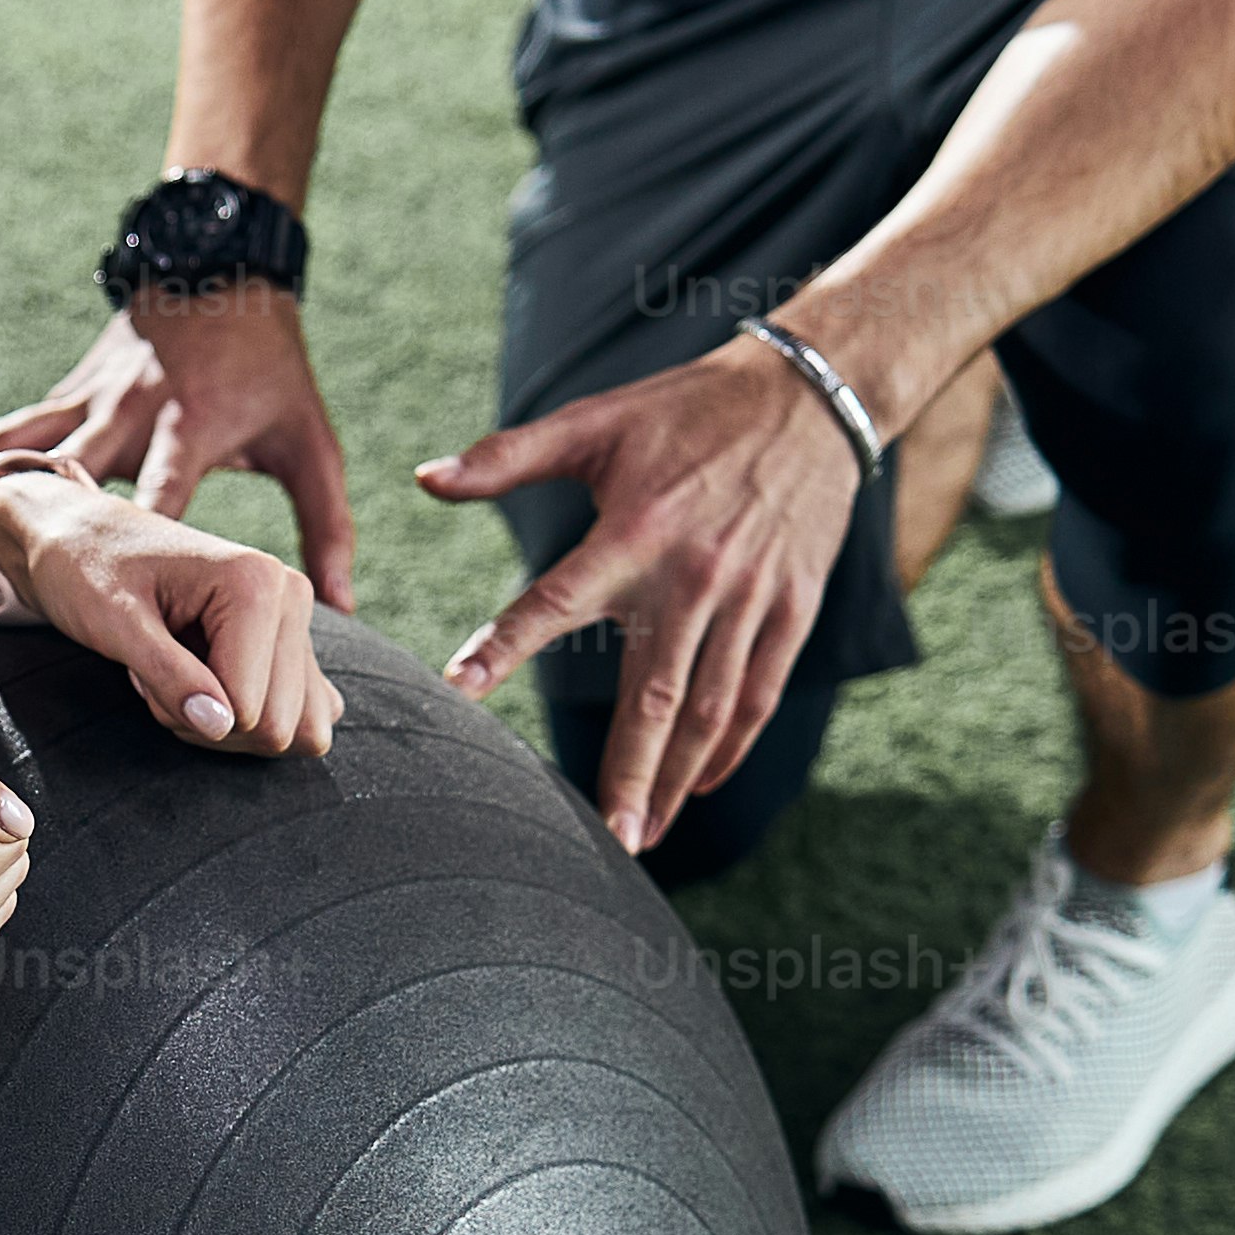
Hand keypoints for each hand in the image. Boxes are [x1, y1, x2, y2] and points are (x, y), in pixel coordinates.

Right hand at [0, 281, 360, 608]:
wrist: (221, 276)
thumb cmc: (270, 375)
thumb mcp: (308, 444)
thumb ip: (328, 525)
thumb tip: (343, 606)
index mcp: (191, 427)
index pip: (162, 496)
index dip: (139, 544)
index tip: (116, 605)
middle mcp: (133, 412)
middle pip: (80, 474)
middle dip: (52, 524)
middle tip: (17, 581)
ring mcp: (93, 398)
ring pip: (29, 447)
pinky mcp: (69, 391)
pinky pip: (12, 432)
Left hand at [0, 470, 337, 759]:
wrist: (85, 540)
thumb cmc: (90, 570)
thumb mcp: (114, 623)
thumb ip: (166, 674)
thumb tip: (221, 726)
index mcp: (257, 582)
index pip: (249, 708)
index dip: (185, 711)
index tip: (144, 667)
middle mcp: (291, 597)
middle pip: (276, 725)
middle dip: (208, 721)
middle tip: (158, 671)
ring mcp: (297, 623)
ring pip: (292, 729)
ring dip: (228, 726)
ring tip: (181, 675)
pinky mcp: (294, 646)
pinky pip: (304, 718)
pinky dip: (252, 721)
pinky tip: (210, 684)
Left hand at [419, 343, 874, 855]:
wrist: (811, 397)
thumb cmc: (687, 410)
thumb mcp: (597, 421)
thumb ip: (509, 457)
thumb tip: (424, 478)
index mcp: (634, 532)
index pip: (555, 602)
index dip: (504, 646)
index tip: (457, 691)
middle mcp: (693, 576)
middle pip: (654, 693)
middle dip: (630, 772)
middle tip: (607, 838)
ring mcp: (749, 599)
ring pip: (710, 707)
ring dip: (677, 777)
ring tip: (646, 833)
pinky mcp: (792, 609)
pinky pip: (759, 691)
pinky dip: (731, 745)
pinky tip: (703, 785)